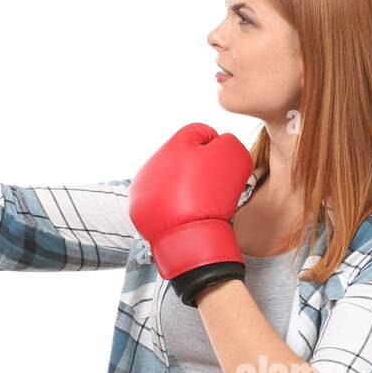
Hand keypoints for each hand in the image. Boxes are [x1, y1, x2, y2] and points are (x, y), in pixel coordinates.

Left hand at [129, 124, 254, 305]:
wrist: (191, 240)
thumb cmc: (212, 196)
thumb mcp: (231, 158)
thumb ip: (226, 141)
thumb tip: (216, 143)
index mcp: (171, 147)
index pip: (197, 132)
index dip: (215, 145)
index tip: (222, 166)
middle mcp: (150, 165)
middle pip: (181, 156)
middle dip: (198, 166)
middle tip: (212, 186)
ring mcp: (142, 189)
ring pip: (171, 179)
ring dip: (185, 185)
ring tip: (198, 202)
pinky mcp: (139, 212)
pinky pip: (162, 201)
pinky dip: (174, 204)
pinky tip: (186, 213)